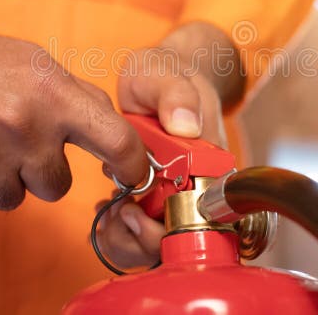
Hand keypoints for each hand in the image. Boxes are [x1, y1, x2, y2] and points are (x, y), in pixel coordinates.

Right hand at [0, 0, 147, 215]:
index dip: (132, 167)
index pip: (116, 141)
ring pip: (10, 200)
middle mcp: (22, 123)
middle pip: (55, 187)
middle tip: (12, 140)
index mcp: (54, 95)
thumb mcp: (39, 65)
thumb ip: (81, 100)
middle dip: (38, 171)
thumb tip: (122, 138)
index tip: (133, 178)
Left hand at [95, 22, 243, 268]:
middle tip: (117, 214)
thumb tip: (186, 126)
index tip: (136, 210)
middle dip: (144, 238)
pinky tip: (106, 211)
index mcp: (211, 161)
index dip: (171, 225)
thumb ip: (177, 94)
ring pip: (160, 243)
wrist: (154, 77)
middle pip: (182, 238)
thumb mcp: (165, 73)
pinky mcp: (156, 198)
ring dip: (129, 238)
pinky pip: (142, 232)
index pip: (205, 213)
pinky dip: (120, 232)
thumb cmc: (163, 73)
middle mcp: (199, 184)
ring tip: (108, 214)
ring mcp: (177, 193)